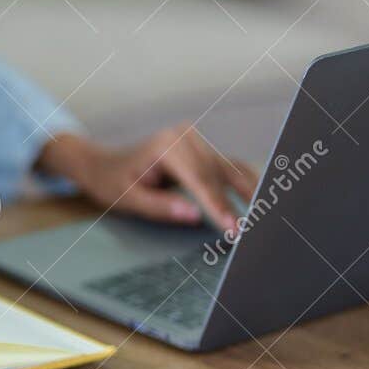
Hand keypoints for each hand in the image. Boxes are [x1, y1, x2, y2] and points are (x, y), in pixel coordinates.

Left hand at [38, 127, 258, 235]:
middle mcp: (185, 137)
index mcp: (166, 146)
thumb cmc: (112, 182)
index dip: (219, 207)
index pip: (200, 181)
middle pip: (217, 175)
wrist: (103, 164)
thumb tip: (194, 215)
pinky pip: (226, 166)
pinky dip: (242, 184)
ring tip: (264, 218)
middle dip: (236, 204)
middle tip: (251, 231)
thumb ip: (161, 207)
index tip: (234, 228)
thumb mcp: (128, 200)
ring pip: (228, 169)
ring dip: (247, 192)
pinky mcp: (201, 148)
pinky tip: (257, 200)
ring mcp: (195, 139)